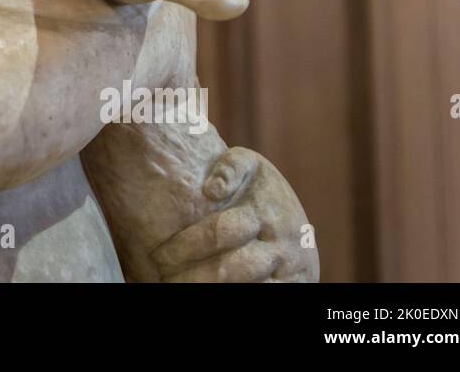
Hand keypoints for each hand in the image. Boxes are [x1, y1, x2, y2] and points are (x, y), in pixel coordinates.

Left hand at [148, 146, 319, 281]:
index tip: (157, 255)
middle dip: (191, 276)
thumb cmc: (261, 190)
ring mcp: (290, 268)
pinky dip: (236, 293)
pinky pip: (266, 294)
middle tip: (163, 275)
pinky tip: (206, 291)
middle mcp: (281, 242)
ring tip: (176, 286)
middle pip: (230, 268)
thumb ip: (230, 167)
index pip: (220, 232)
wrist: (301, 226)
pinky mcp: (297, 285)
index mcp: (265, 210)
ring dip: (209, 288)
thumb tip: (212, 189)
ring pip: (246, 287)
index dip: (185, 246)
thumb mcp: (251, 165)